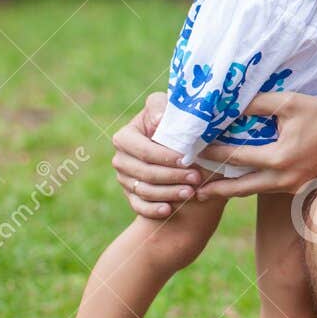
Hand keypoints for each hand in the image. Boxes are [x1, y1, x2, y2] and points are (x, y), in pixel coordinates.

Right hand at [111, 92, 204, 217]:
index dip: (165, 157)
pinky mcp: (131, 195)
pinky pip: (139, 206)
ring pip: (144, 190)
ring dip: (168, 193)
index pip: (144, 151)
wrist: (177, 144)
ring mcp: (124, 179)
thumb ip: (159, 107)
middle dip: (172, 176)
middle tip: (196, 178)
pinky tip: (168, 210)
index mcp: (125, 137)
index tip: (187, 159)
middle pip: (145, 172)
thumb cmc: (173, 122)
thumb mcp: (167, 108)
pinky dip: (152, 210)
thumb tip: (157, 121)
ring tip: (190, 193)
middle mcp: (121, 159)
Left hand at [195, 92, 316, 200]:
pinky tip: (236, 182)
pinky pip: (266, 188)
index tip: (193, 149)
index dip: (212, 153)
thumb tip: (229, 104)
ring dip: (229, 189)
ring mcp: (291, 186)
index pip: (236, 157)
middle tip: (190, 190)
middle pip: (239, 188)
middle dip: (214, 188)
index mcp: (279, 158)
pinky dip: (248, 185)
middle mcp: (283, 178)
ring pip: (252, 191)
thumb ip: (258, 104)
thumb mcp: (290, 103)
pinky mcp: (297, 187)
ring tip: (206, 191)